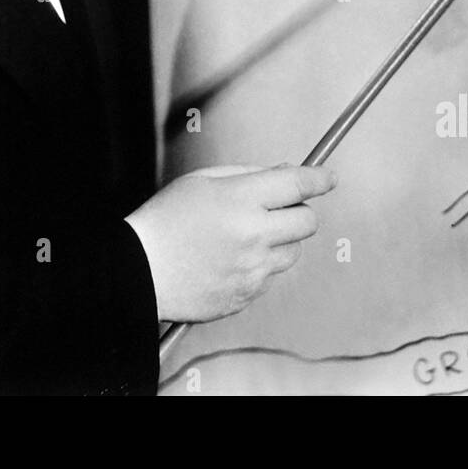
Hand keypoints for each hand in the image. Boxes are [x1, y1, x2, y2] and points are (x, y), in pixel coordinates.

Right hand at [124, 163, 337, 323]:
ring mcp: (252, 269)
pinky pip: (270, 276)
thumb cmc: (166, 220)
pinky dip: (260, 265)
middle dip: (299, 211)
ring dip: (280, 241)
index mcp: (240, 199)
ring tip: (245, 236)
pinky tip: (230, 259)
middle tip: (279, 208)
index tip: (328, 178)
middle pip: (307, 222)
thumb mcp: (203, 180)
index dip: (319, 179)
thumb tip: (286, 173)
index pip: (297, 184)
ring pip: (293, 252)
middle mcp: (253, 235)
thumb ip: (249, 174)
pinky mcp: (247, 295)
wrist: (139, 271)